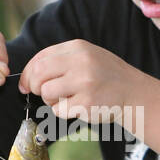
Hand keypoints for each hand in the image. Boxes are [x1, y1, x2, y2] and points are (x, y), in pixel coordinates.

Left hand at [19, 39, 143, 116]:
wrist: (133, 92)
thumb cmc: (104, 75)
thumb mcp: (86, 56)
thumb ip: (59, 60)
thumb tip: (28, 77)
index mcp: (78, 48)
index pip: (40, 58)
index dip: (28, 73)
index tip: (26, 84)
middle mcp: (81, 62)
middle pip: (39, 74)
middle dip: (34, 87)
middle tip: (42, 93)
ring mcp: (84, 83)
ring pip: (46, 93)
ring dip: (50, 100)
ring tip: (66, 99)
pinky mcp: (86, 104)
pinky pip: (58, 110)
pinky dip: (63, 112)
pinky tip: (77, 107)